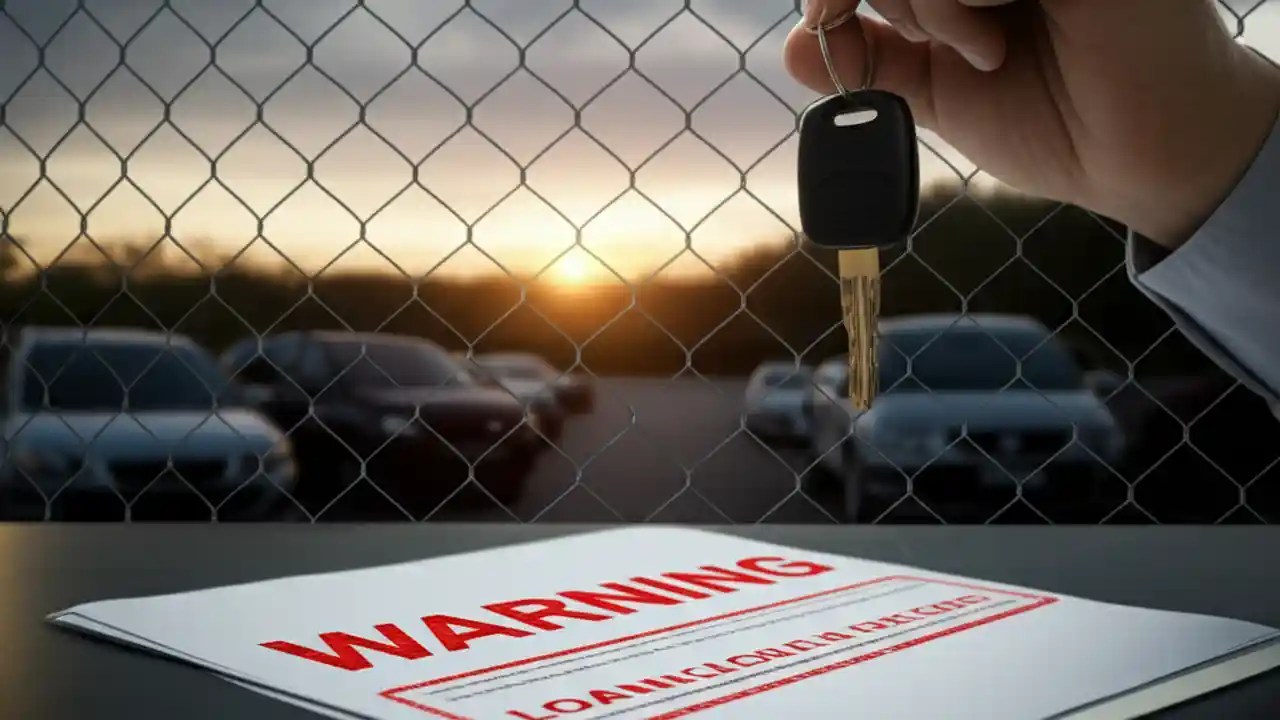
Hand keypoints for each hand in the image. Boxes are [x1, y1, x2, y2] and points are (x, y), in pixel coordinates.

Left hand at [784, 0, 1279, 247]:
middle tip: (924, 44)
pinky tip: (997, 42)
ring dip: (928, 5)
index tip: (826, 16)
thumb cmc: (1053, 120)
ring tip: (980, 54)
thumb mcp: (940, 90)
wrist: (1132, 159)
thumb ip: (875, 61)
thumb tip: (794, 45)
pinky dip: (954, 1)